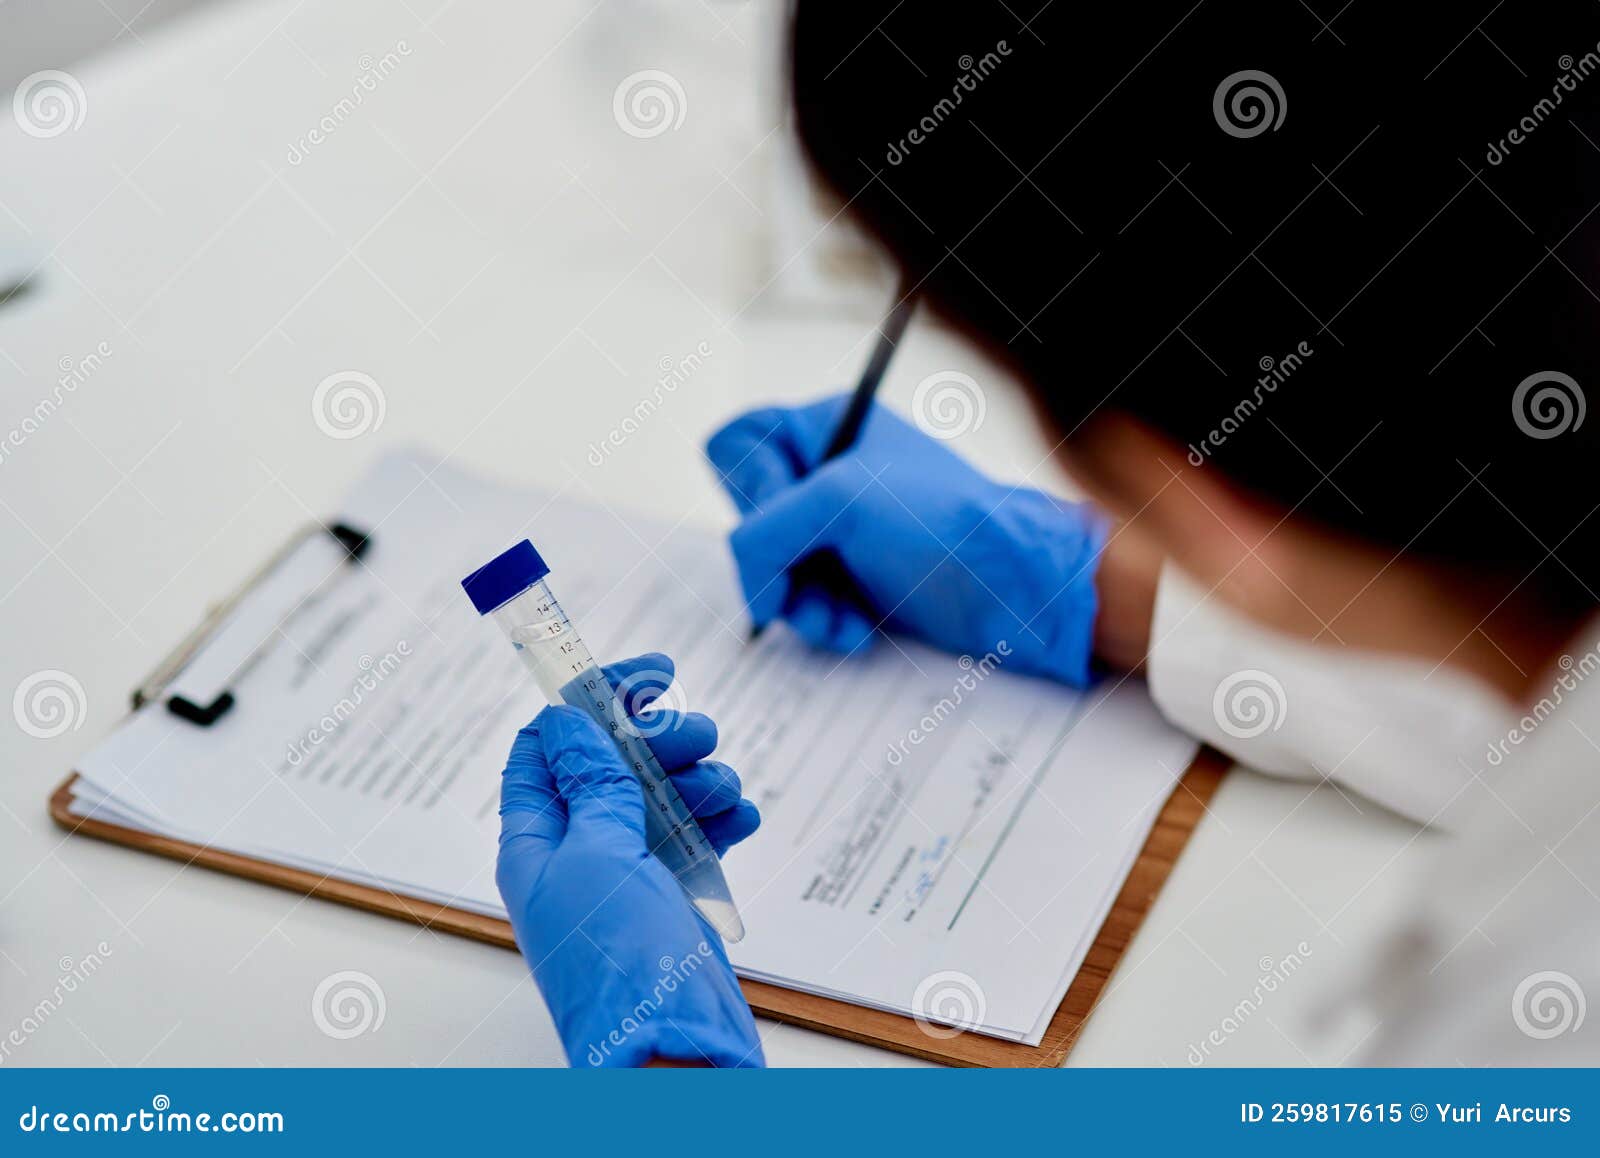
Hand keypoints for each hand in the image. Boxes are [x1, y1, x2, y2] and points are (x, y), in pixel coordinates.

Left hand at [495, 653, 763, 1067]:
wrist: (674, 1053)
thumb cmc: (620, 964)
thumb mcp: (598, 856)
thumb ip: (592, 785)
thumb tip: (569, 722)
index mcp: (536, 843)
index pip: (546, 749)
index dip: (588, 704)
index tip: (643, 676)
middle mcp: (576, 856)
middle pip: (612, 767)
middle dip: (656, 740)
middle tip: (698, 732)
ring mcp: (625, 879)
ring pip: (659, 799)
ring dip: (695, 780)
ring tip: (725, 787)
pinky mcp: (669, 901)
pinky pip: (693, 841)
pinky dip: (717, 821)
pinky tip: (742, 816)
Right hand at [706, 396, 1109, 684]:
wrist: (1018, 590)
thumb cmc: (947, 524)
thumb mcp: (843, 504)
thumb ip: (764, 531)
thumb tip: (751, 585)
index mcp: (827, 426)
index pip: (736, 447)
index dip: (751, 489)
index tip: (790, 513)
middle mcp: (828, 471)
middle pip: (748, 517)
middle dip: (776, 561)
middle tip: (809, 576)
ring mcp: (840, 527)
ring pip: (770, 569)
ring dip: (801, 603)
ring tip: (838, 619)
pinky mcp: (854, 575)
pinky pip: (801, 601)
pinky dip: (821, 620)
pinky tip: (856, 630)